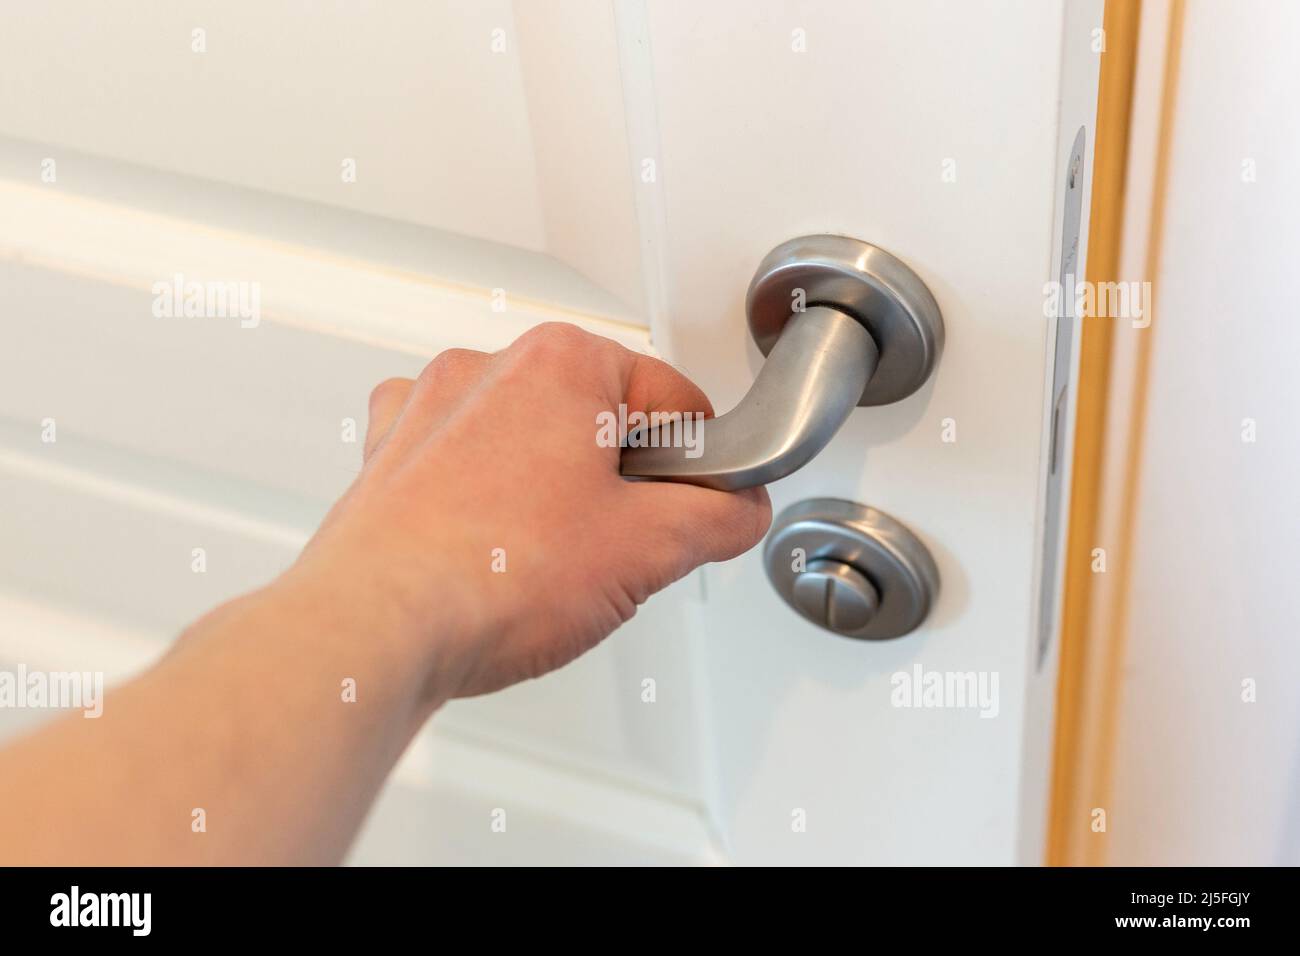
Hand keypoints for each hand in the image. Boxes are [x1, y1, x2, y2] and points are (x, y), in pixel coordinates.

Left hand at [286, 322, 770, 701]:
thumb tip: (737, 510)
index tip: (703, 504)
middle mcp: (489, 368)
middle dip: (624, 481)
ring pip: (530, 441)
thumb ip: (717, 518)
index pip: (673, 398)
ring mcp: (431, 409)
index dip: (702, 461)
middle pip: (599, 417)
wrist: (374, 630)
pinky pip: (464, 465)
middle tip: (627, 548)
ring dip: (555, 490)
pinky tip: (497, 550)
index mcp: (562, 362)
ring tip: (555, 562)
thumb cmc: (491, 575)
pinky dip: (489, 500)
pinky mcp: (390, 457)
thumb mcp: (647, 551)